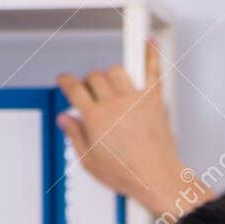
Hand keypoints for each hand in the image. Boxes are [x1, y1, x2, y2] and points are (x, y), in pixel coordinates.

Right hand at [56, 42, 209, 219]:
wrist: (159, 180)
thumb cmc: (130, 176)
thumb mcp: (90, 162)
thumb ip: (75, 137)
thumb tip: (65, 120)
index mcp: (95, 118)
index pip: (73, 88)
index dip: (66, 82)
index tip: (65, 81)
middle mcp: (114, 105)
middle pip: (94, 77)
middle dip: (90, 83)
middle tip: (92, 93)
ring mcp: (135, 101)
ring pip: (116, 71)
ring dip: (111, 75)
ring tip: (112, 85)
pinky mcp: (154, 103)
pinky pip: (152, 72)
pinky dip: (151, 55)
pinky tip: (151, 43)